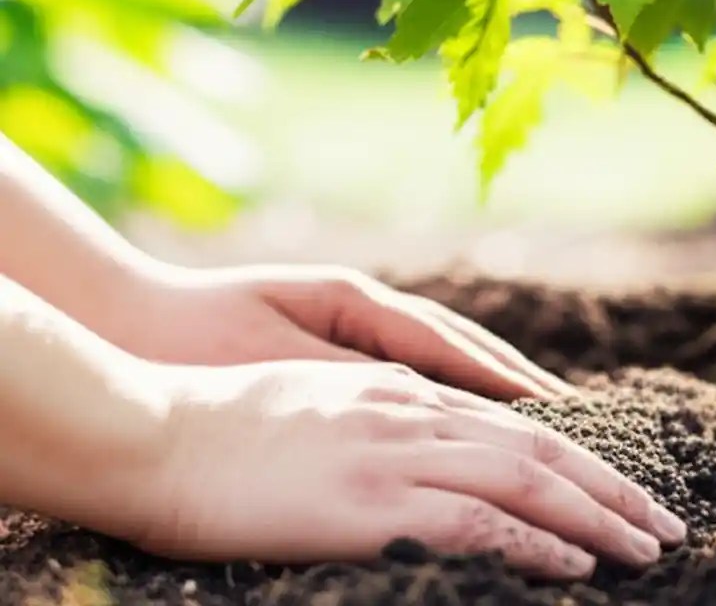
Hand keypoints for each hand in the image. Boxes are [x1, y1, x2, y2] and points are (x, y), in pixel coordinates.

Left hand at [105, 263, 569, 401]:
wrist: (131, 322)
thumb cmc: (198, 335)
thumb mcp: (281, 352)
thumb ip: (358, 371)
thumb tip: (432, 397)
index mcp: (357, 303)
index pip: (451, 348)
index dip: (507, 381)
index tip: (559, 413)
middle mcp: (368, 311)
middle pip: (464, 350)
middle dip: (519, 385)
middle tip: (575, 422)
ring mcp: (357, 326)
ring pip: (445, 359)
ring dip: (497, 389)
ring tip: (547, 421)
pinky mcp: (340, 346)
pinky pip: (413, 370)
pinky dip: (455, 392)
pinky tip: (479, 419)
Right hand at [137, 359, 684, 577]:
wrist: (151, 432)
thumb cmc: (221, 430)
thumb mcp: (318, 407)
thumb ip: (381, 422)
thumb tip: (427, 458)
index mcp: (402, 393)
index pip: (514, 426)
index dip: (578, 461)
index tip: (621, 490)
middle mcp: (413, 413)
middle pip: (542, 449)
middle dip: (612, 489)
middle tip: (664, 524)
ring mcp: (395, 453)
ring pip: (526, 480)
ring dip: (598, 517)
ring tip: (647, 549)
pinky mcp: (369, 501)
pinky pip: (476, 520)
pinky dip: (534, 542)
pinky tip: (577, 564)